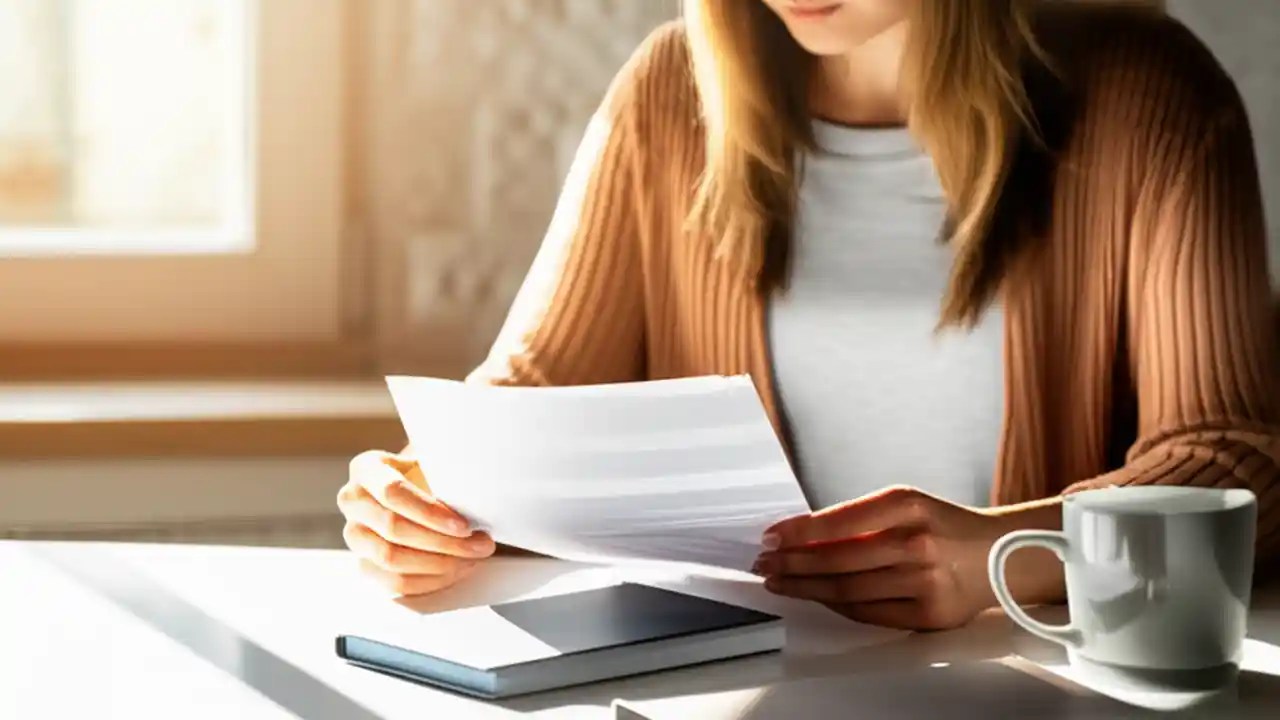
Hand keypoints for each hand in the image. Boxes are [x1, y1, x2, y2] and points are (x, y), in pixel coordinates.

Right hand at [338, 449, 495, 595]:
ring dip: (440, 563)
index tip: (464, 526)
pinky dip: (430, 581)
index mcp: (366, 468)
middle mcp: (352, 501)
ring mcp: (355, 536)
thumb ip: (445, 473)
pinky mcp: (365, 565)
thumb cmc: (432, 476)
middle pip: (393, 528)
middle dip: (443, 541)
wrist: (424, 493)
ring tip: (472, 557)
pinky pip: (394, 583)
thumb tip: (472, 490)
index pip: (393, 492)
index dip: (430, 513)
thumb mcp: (437, 464)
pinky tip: (456, 570)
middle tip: (480, 544)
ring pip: (392, 559)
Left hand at [753, 486, 1006, 629]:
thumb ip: (861, 518)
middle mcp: (916, 543)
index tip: (771, 537)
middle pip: (838, 561)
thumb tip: (803, 535)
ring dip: (806, 587)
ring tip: (780, 581)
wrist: (1001, 555)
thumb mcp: (906, 505)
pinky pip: (868, 613)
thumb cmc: (944, 527)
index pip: (839, 522)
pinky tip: (817, 596)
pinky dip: (837, 605)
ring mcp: (924, 581)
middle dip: (792, 563)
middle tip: (764, 563)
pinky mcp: (929, 614)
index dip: (798, 532)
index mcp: (908, 505)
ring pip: (848, 590)